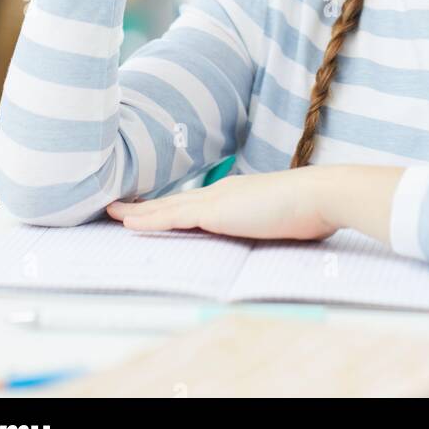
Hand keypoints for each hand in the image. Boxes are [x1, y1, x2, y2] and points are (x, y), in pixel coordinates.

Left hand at [106, 168, 337, 241]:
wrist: (319, 195)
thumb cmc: (309, 210)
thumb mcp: (281, 220)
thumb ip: (265, 226)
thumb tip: (264, 236)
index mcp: (235, 195)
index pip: (194, 203)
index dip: (169, 206)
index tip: (150, 207)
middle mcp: (221, 193)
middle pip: (172, 202)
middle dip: (143, 206)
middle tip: (115, 206)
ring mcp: (216, 200)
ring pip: (166, 207)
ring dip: (136, 211)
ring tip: (110, 211)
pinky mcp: (215, 212)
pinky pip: (172, 217)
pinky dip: (148, 219)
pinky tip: (127, 222)